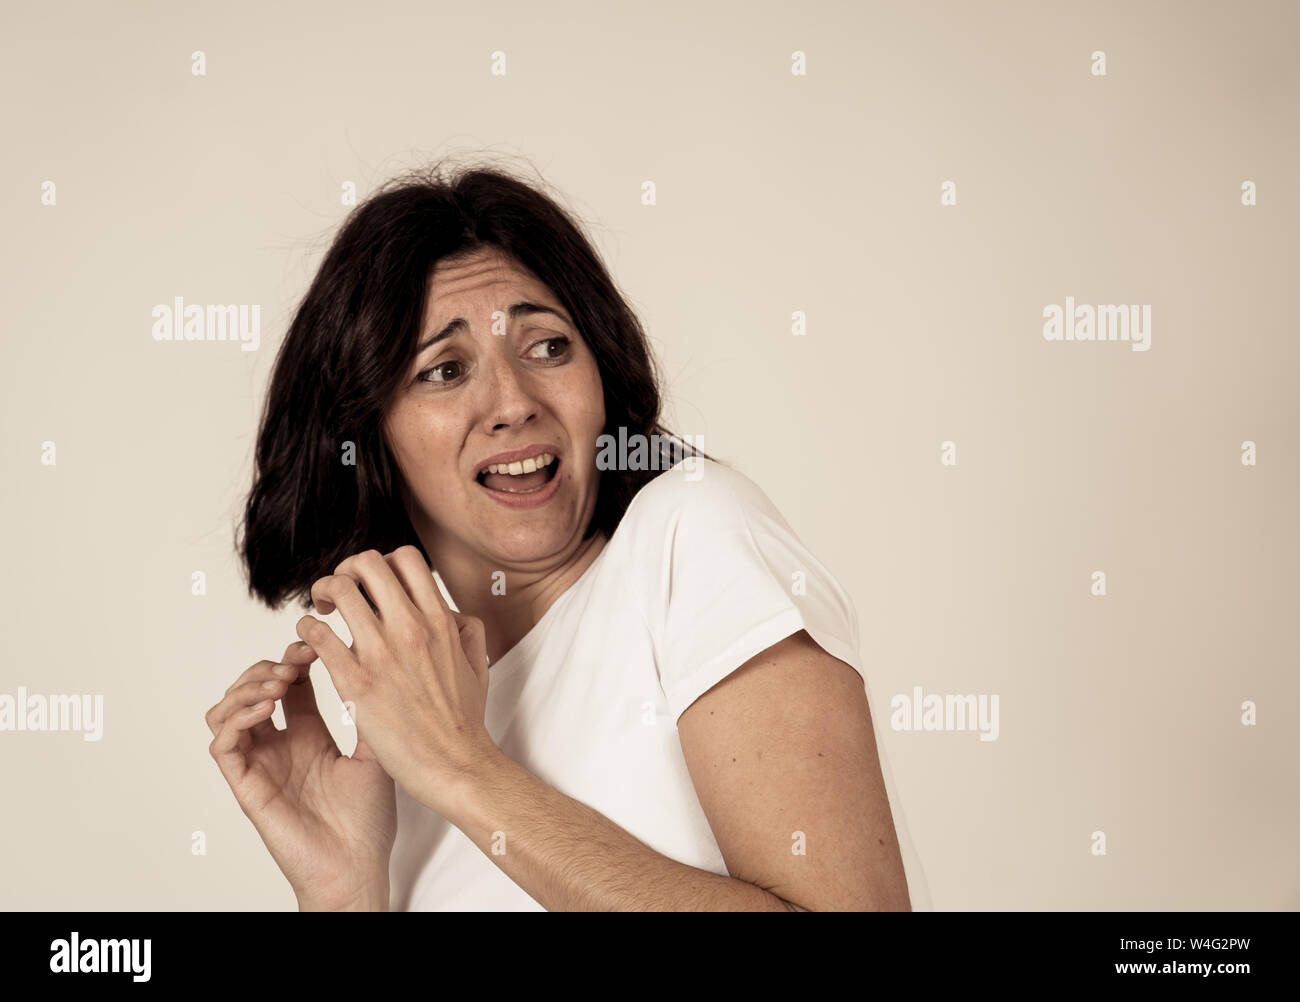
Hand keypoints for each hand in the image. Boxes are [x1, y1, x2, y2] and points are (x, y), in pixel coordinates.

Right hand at [206, 640, 396, 909]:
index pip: (289, 684)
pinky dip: (236, 718)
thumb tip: (369, 663)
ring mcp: (261, 765)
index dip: (295, 659)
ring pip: (226, 712)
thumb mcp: (376, 752)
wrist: (357, 867)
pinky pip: (222, 745)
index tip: (314, 647)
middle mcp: (280, 747)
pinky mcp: (247, 787)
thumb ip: (367, 711)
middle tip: (294, 663)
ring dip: (247, 688)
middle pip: (252, 690)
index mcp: (310, 737)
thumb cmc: (369, 821)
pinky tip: (266, 709)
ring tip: (278, 684)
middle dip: (268, 667)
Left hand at [296, 546, 498, 822]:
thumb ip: (465, 629)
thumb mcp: (476, 664)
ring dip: (322, 594)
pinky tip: (311, 645)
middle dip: (346, 570)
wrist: (456, 766)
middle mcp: (411, 628)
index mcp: (440, 620)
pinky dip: (308, 631)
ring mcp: (382, 654)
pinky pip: (318, 636)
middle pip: (366, 563)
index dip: (381, 563)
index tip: (371, 586)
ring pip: (337, 590)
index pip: (405, 558)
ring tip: (320, 614)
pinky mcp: (356, 684)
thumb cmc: (464, 722)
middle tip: (339, 593)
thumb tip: (448, 612)